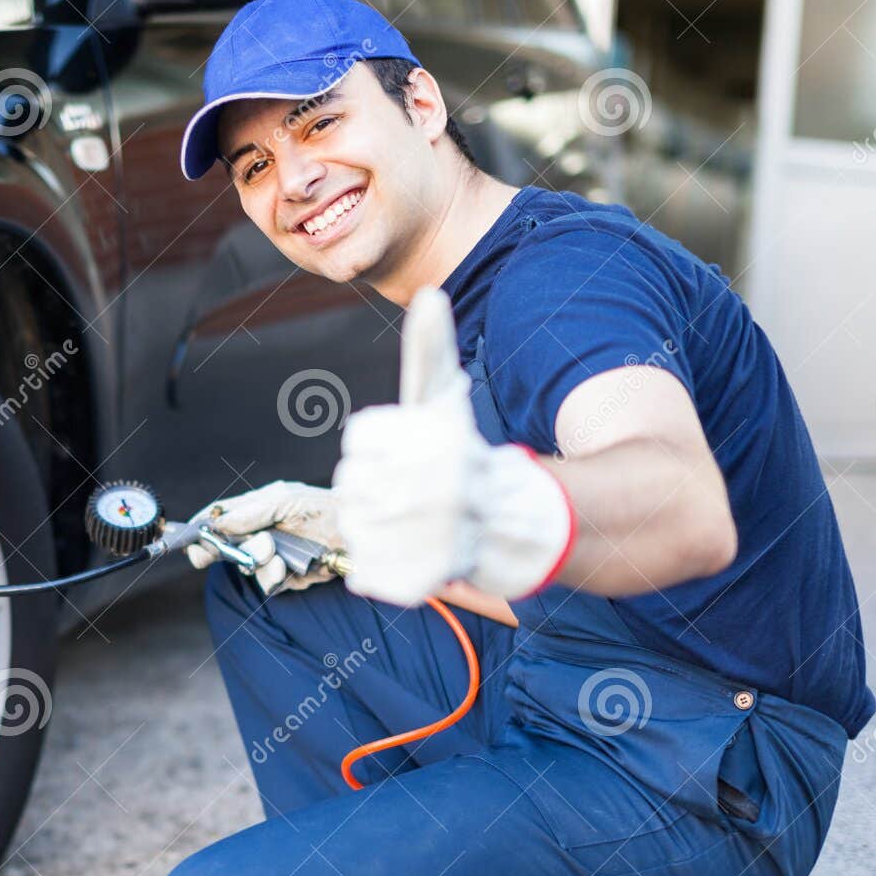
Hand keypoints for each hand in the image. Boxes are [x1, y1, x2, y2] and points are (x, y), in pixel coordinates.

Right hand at [185, 480, 341, 594]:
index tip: (192, 539)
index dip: (202, 529)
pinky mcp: (286, 578)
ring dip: (258, 562)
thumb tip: (219, 521)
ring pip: (246, 568)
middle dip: (227, 550)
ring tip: (277, 554)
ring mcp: (272, 556)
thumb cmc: (325, 508)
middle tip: (228, 551)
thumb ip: (251, 510)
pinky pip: (268, 584)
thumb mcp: (286, 500)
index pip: (219, 518)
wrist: (359, 535)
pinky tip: (289, 568)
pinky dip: (275, 577)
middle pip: (225, 547)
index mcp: (255, 509)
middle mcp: (260, 533)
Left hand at [331, 288, 573, 605]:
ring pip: (354, 530)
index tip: (410, 456)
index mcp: (432, 437)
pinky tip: (415, 553)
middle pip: (350, 486)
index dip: (379, 449)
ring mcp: (429, 538)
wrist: (525, 524)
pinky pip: (365, 574)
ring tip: (416, 523)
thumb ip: (430, 349)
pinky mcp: (422, 581)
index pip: (357, 441)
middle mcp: (433, 485)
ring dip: (378, 529)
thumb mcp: (447, 399)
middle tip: (415, 494)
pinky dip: (383, 568)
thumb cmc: (469, 455)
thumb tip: (430, 293)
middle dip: (377, 489)